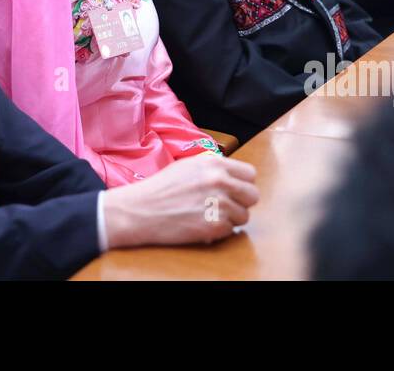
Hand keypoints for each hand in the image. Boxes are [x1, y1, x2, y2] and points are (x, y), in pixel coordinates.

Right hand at [102, 153, 257, 248]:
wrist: (140, 209)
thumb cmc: (161, 188)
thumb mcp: (189, 166)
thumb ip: (214, 168)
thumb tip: (234, 176)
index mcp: (214, 163)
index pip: (250, 173)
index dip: (243, 183)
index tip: (234, 190)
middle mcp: (219, 180)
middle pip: (253, 195)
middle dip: (241, 202)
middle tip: (225, 206)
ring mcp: (218, 203)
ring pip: (244, 215)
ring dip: (230, 218)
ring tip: (209, 215)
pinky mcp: (214, 225)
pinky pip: (231, 230)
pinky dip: (219, 230)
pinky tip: (202, 224)